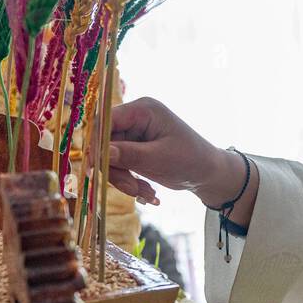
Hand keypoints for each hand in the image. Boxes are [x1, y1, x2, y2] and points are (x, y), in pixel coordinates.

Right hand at [105, 97, 241, 206]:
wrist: (208, 173)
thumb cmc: (191, 160)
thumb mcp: (159, 159)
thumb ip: (128, 155)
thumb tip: (98, 154)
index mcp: (143, 109)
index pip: (106, 121)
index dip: (97, 144)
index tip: (95, 169)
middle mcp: (135, 117)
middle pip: (105, 142)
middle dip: (115, 169)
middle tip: (131, 189)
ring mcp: (134, 133)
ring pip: (110, 157)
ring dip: (123, 179)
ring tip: (145, 193)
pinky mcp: (134, 148)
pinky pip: (119, 165)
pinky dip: (128, 181)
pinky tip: (147, 192)